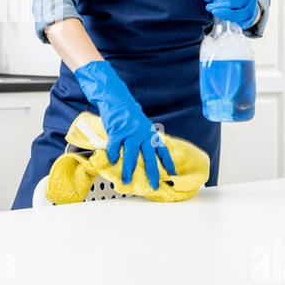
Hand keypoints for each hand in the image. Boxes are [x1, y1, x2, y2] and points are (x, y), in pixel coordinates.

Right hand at [73, 60, 175, 188]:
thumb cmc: (127, 113)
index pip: (162, 150)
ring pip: (131, 156)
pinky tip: (112, 161)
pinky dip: (112, 155)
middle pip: (149, 158)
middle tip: (154, 185)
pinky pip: (115, 147)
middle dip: (152, 173)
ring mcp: (130, 133)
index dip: (168, 162)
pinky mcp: (118, 131)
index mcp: (149, 133)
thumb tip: (143, 152)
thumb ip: (142, 137)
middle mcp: (143, 134)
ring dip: (128, 170)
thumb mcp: (139, 125)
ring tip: (126, 180)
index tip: (173, 174)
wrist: (116, 99)